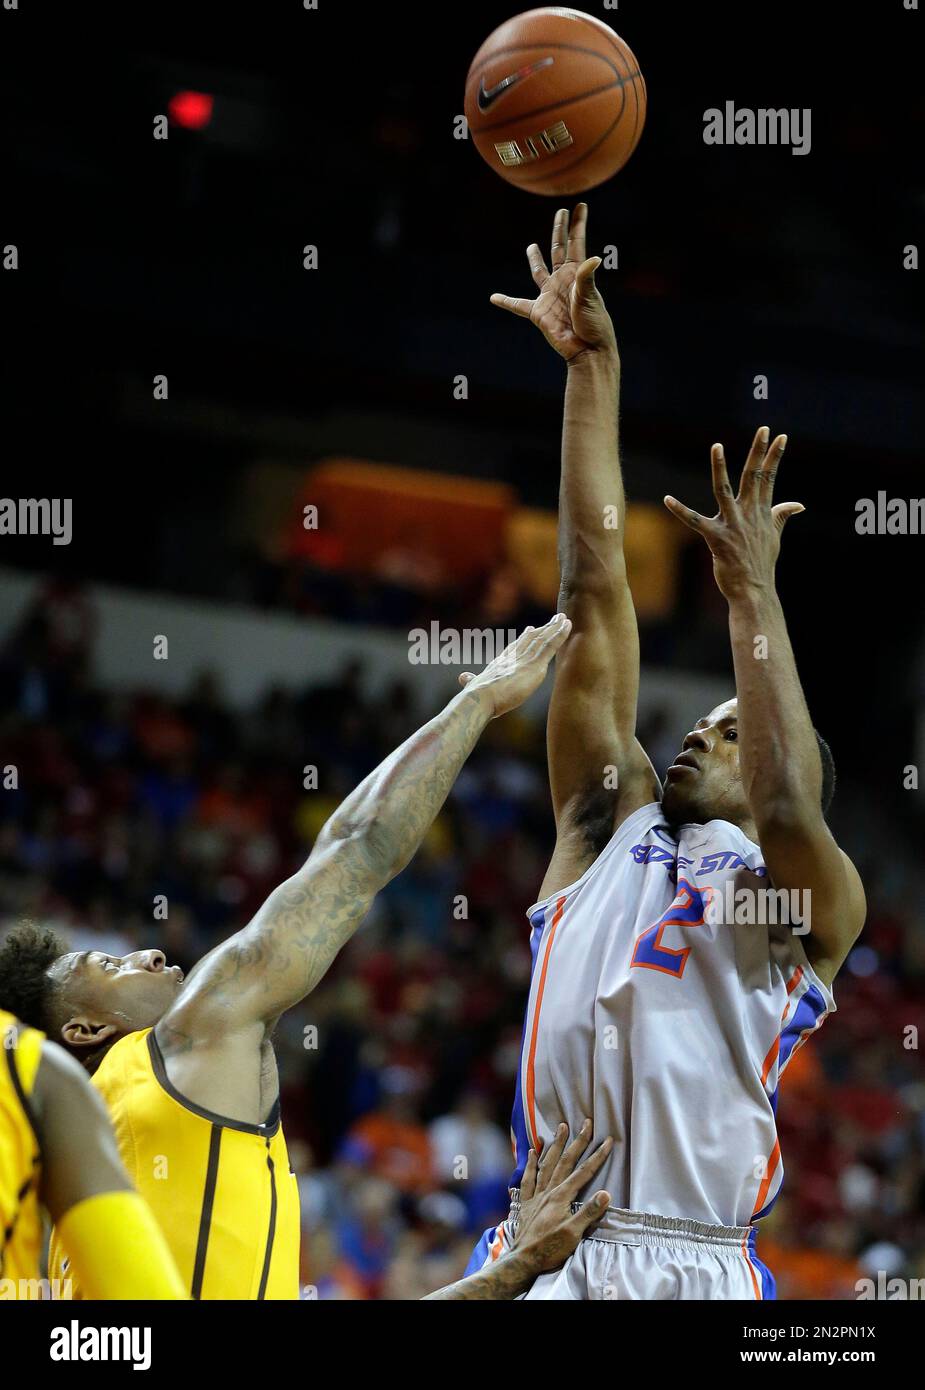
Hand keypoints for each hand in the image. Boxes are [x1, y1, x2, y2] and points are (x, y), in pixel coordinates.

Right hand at [458, 613, 571, 717]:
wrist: (480, 698)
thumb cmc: (476, 696)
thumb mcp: (473, 686)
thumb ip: (470, 680)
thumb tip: (461, 677)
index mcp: (501, 662)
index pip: (515, 648)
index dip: (524, 639)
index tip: (531, 630)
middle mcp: (514, 657)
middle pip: (531, 640)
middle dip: (542, 630)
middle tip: (553, 620)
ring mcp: (525, 660)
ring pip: (543, 639)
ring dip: (554, 628)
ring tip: (563, 618)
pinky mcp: (535, 665)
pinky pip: (551, 645)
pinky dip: (560, 634)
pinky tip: (568, 625)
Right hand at [489, 204, 616, 361]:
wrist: (586, 349)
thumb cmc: (594, 324)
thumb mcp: (590, 299)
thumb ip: (586, 278)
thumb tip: (594, 258)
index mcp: (576, 273)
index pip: (576, 242)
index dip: (577, 224)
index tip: (580, 206)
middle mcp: (562, 280)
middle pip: (558, 249)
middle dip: (559, 230)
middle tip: (560, 211)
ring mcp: (549, 295)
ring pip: (539, 272)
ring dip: (535, 259)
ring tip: (531, 247)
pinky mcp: (538, 312)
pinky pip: (518, 305)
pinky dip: (506, 302)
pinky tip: (494, 298)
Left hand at [511, 1120, 612, 1275]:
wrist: (523, 1260)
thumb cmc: (550, 1249)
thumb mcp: (573, 1234)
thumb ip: (589, 1213)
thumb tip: (606, 1194)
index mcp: (561, 1197)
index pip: (583, 1172)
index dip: (597, 1156)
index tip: (607, 1141)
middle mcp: (548, 1191)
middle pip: (565, 1161)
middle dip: (577, 1142)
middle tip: (585, 1123)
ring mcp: (537, 1195)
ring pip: (547, 1164)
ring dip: (555, 1145)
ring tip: (561, 1127)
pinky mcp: (527, 1202)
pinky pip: (528, 1178)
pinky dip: (530, 1163)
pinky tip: (532, 1151)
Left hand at [663, 427, 804, 600]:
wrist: (754, 590)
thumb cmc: (761, 563)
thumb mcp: (775, 536)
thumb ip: (782, 515)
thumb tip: (798, 504)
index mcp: (762, 512)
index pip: (770, 478)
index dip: (775, 457)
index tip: (781, 437)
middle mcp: (749, 514)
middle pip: (753, 477)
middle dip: (758, 452)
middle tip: (763, 429)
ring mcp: (733, 525)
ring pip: (724, 491)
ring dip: (720, 468)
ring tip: (717, 446)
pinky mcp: (716, 538)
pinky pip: (695, 522)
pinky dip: (680, 511)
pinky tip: (667, 499)